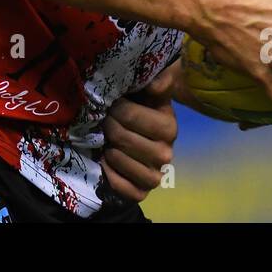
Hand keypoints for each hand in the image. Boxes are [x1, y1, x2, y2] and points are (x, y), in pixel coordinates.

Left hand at [101, 62, 179, 202]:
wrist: (138, 133)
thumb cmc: (142, 107)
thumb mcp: (150, 89)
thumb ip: (159, 80)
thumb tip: (155, 85)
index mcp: (169, 126)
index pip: (131, 116)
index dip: (115, 108)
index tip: (109, 103)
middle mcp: (166, 153)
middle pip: (123, 139)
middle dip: (107, 126)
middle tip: (102, 119)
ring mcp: (156, 175)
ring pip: (124, 163)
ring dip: (109, 150)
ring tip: (104, 140)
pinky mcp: (142, 192)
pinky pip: (125, 189)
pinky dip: (111, 175)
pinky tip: (104, 161)